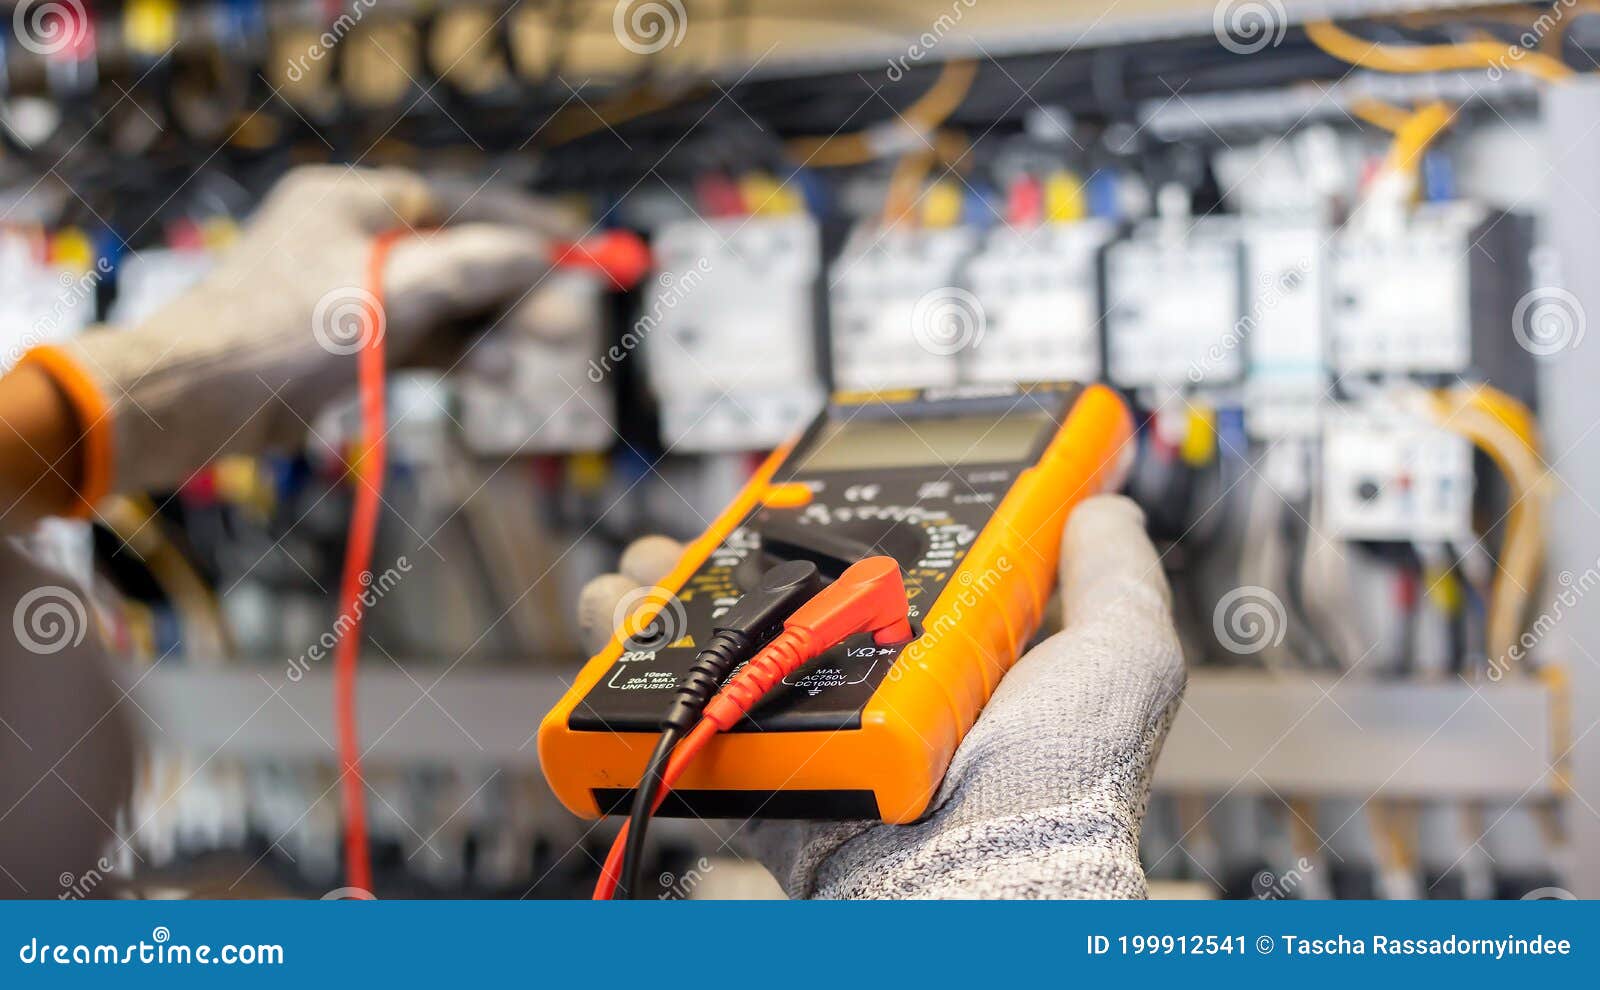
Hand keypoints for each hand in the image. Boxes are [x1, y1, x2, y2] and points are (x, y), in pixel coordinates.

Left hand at [26, 165, 581, 499]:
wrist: (198, 400)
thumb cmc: (281, 330)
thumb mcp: (390, 289)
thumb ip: (472, 267)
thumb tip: (537, 254)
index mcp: (353, 199)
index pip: (460, 200)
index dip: (526, 225)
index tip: (582, 246)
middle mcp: (353, 239)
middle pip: (460, 256)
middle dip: (517, 290)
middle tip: (573, 318)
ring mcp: (352, 295)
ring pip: (446, 306)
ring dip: (495, 330)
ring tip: (543, 353)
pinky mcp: (349, 346)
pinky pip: (423, 341)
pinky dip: (461, 355)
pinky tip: (501, 372)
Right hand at [576, 494, 1185, 898]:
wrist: (981, 873)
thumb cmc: (1058, 784)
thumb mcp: (1120, 657)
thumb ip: (1115, 575)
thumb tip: (1103, 509)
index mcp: (945, 656)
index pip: (885, 568)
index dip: (848, 519)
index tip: (820, 482)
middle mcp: (869, 686)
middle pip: (785, 600)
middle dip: (735, 551)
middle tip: (715, 521)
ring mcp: (807, 723)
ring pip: (718, 646)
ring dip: (667, 594)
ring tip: (645, 562)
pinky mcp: (756, 760)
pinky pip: (679, 705)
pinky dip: (630, 661)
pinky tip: (620, 614)